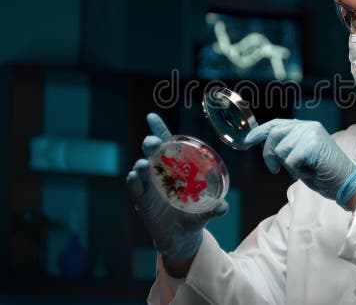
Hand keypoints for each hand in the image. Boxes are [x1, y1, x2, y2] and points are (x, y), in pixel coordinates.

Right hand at [126, 113, 227, 259]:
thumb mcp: (206, 212)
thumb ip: (215, 209)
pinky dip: (132, 183)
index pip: (166, 145)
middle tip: (151, 142)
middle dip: (150, 145)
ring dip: (140, 166)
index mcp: (175, 169)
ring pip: (140, 171)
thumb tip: (223, 207)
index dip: (158, 130)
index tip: (151, 117)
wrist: (181, 238)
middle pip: (151, 154)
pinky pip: (134, 190)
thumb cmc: (193, 216)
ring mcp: (148, 187)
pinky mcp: (141, 202)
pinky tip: (133, 178)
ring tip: (143, 165)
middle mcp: (159, 174)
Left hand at [244, 119, 355, 209]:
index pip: (277, 123)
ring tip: (305, 169)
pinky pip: (290, 161)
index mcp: (306, 126)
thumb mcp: (301, 156)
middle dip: (269, 155)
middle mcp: (308, 126)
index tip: (247, 140)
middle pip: (274, 135)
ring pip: (281, 150)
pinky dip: (297, 172)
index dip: (260, 131)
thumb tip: (266, 145)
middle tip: (275, 169)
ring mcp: (311, 133)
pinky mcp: (312, 145)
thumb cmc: (324, 173)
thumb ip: (287, 146)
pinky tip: (311, 172)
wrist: (345, 183)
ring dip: (288, 166)